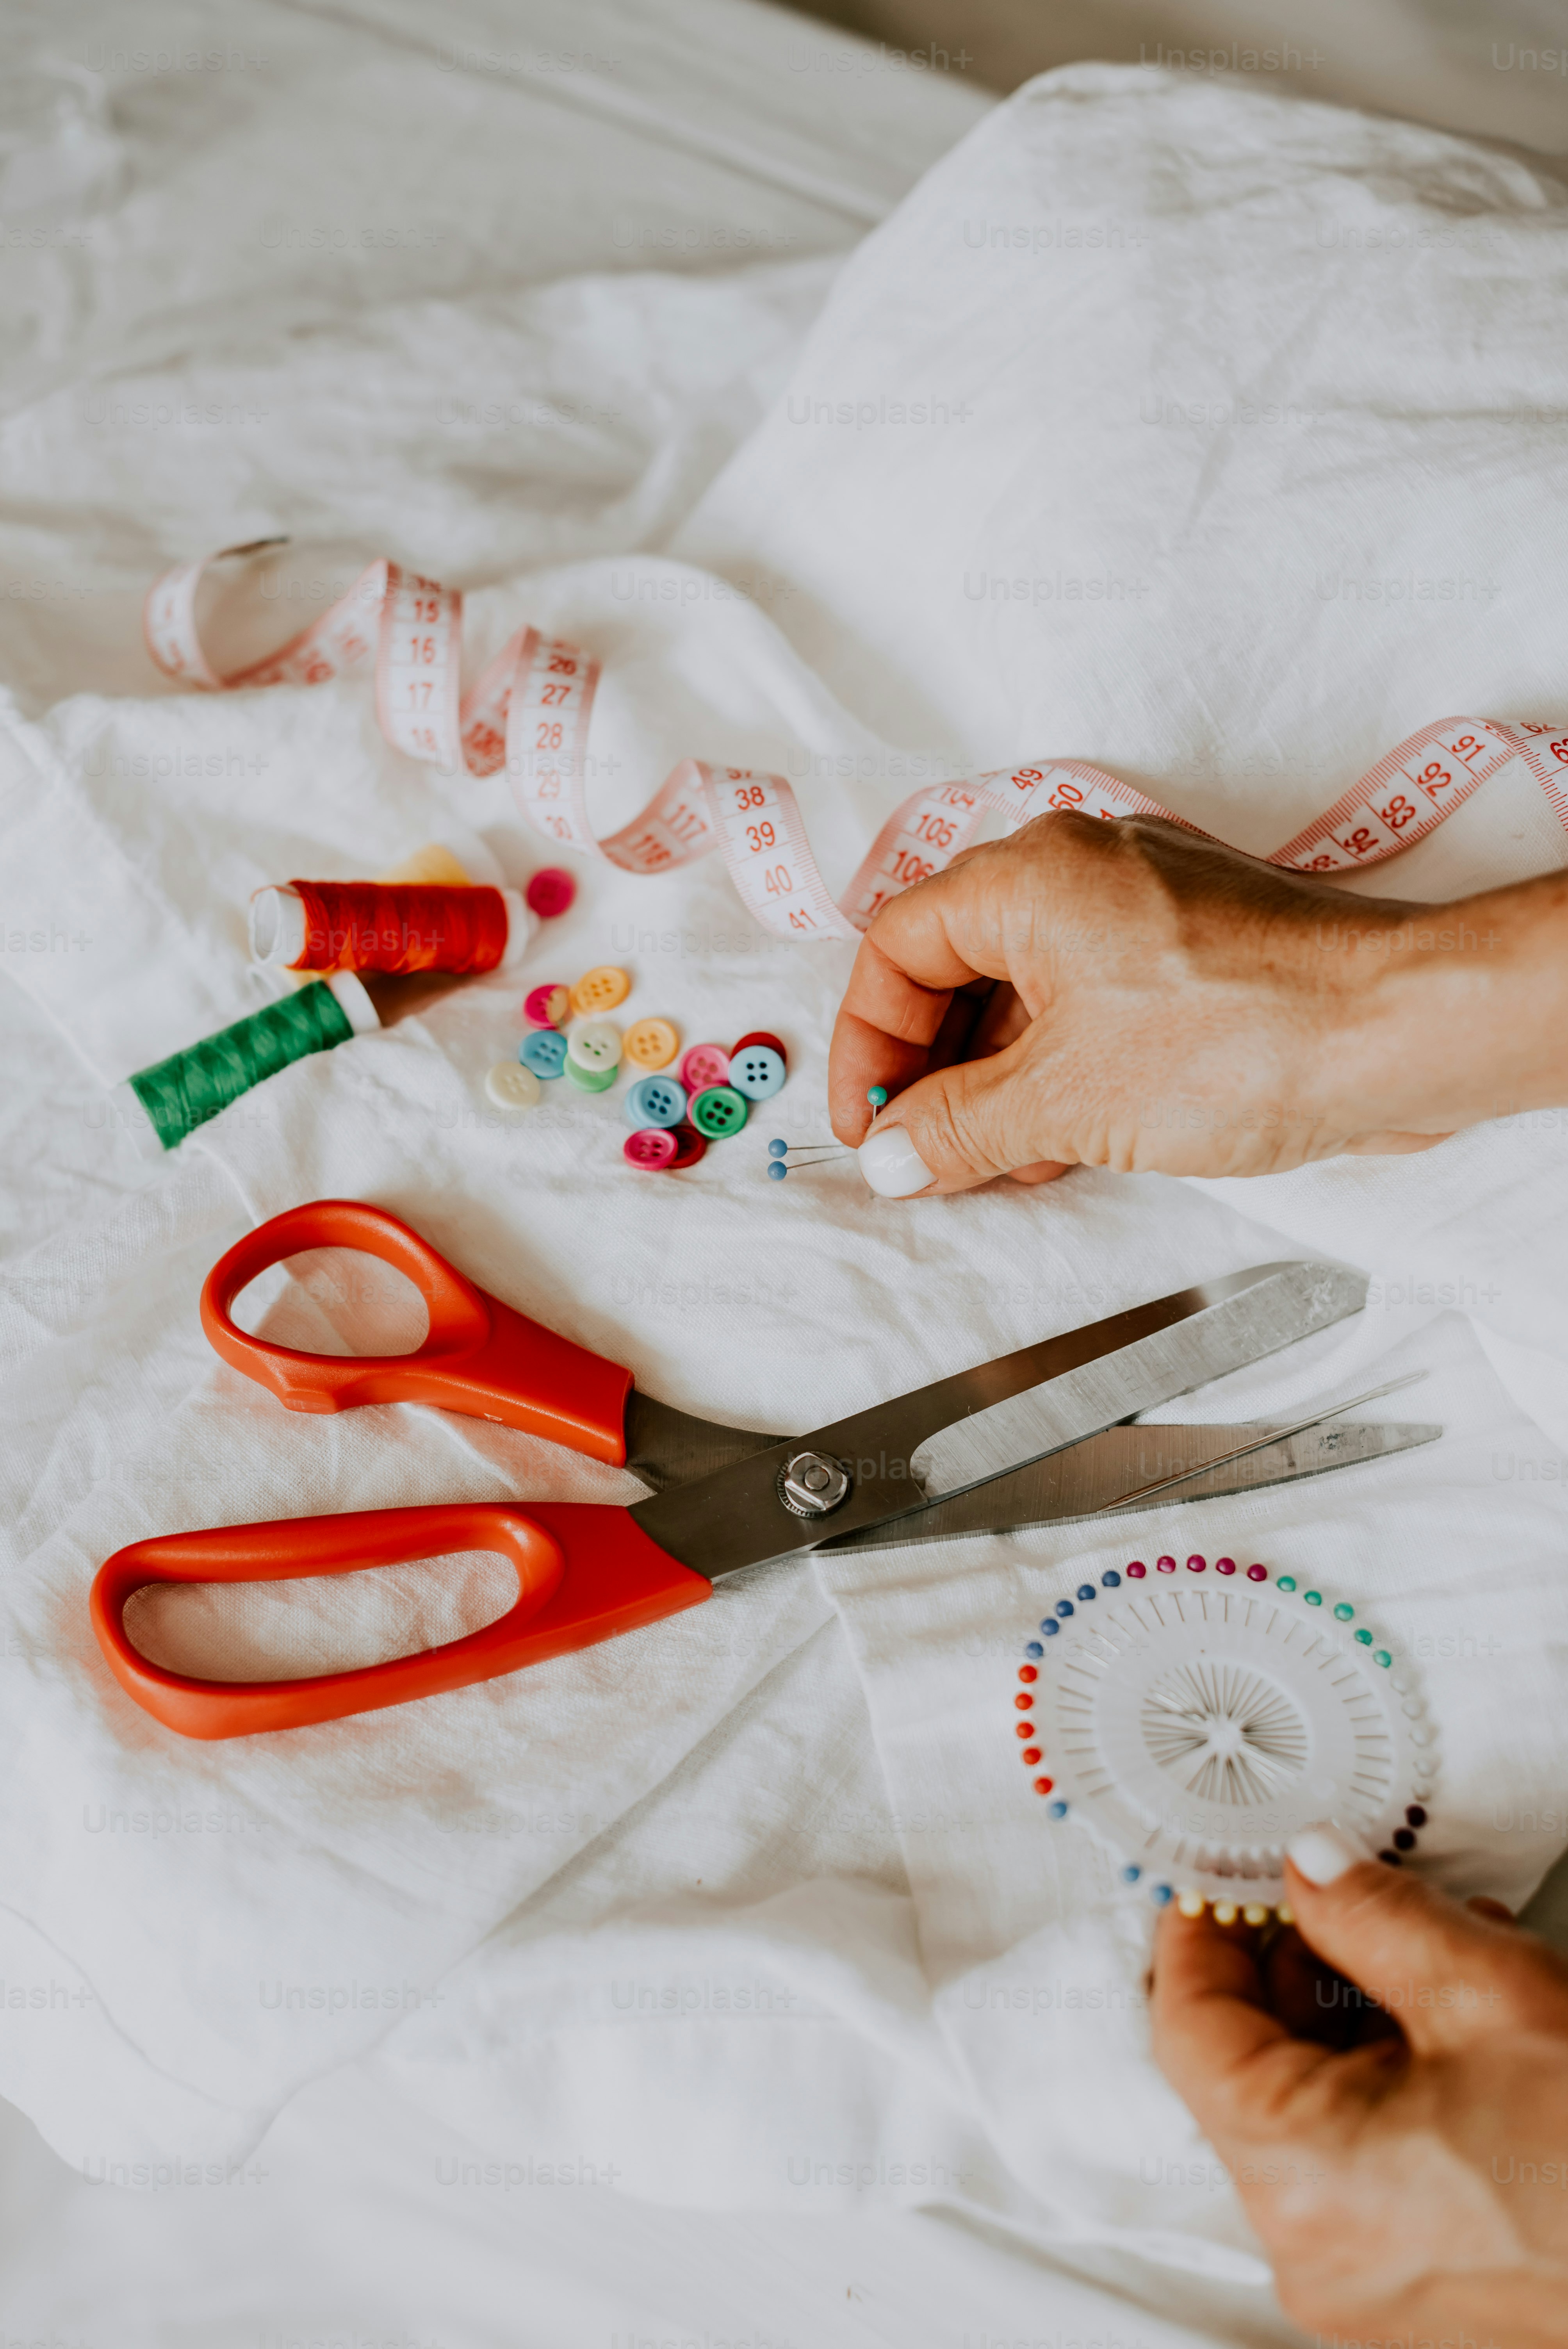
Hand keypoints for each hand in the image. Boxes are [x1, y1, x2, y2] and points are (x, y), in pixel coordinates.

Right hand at [828, 811, 1463, 1191]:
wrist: (1396, 1031)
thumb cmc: (1241, 1036)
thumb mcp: (1061, 1101)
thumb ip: (957, 1128)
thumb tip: (892, 1154)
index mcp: (1027, 876)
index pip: (897, 947)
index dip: (867, 1043)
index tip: (866, 1124)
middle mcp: (1080, 871)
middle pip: (956, 967)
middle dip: (931, 1071)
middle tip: (919, 1152)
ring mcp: (1142, 906)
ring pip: (1025, 991)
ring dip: (994, 1083)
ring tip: (989, 1164)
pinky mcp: (1192, 950)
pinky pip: (1091, 1003)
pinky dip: (1059, 1070)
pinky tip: (1058, 1143)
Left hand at [1152, 1826, 1567, 2345]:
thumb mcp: (1484, 1992)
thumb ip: (1370, 1914)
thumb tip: (1309, 1866)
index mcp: (1300, 2179)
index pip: (1187, 2028)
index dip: (1201, 1935)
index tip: (1220, 1877)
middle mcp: (1312, 2247)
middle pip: (1249, 2066)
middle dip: (1297, 1964)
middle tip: (1338, 1893)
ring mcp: (1363, 2278)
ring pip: (1312, 2106)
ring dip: (1356, 2012)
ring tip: (1431, 1944)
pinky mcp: (1412, 2284)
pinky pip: (1360, 2157)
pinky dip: (1390, 2077)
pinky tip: (1455, 2017)